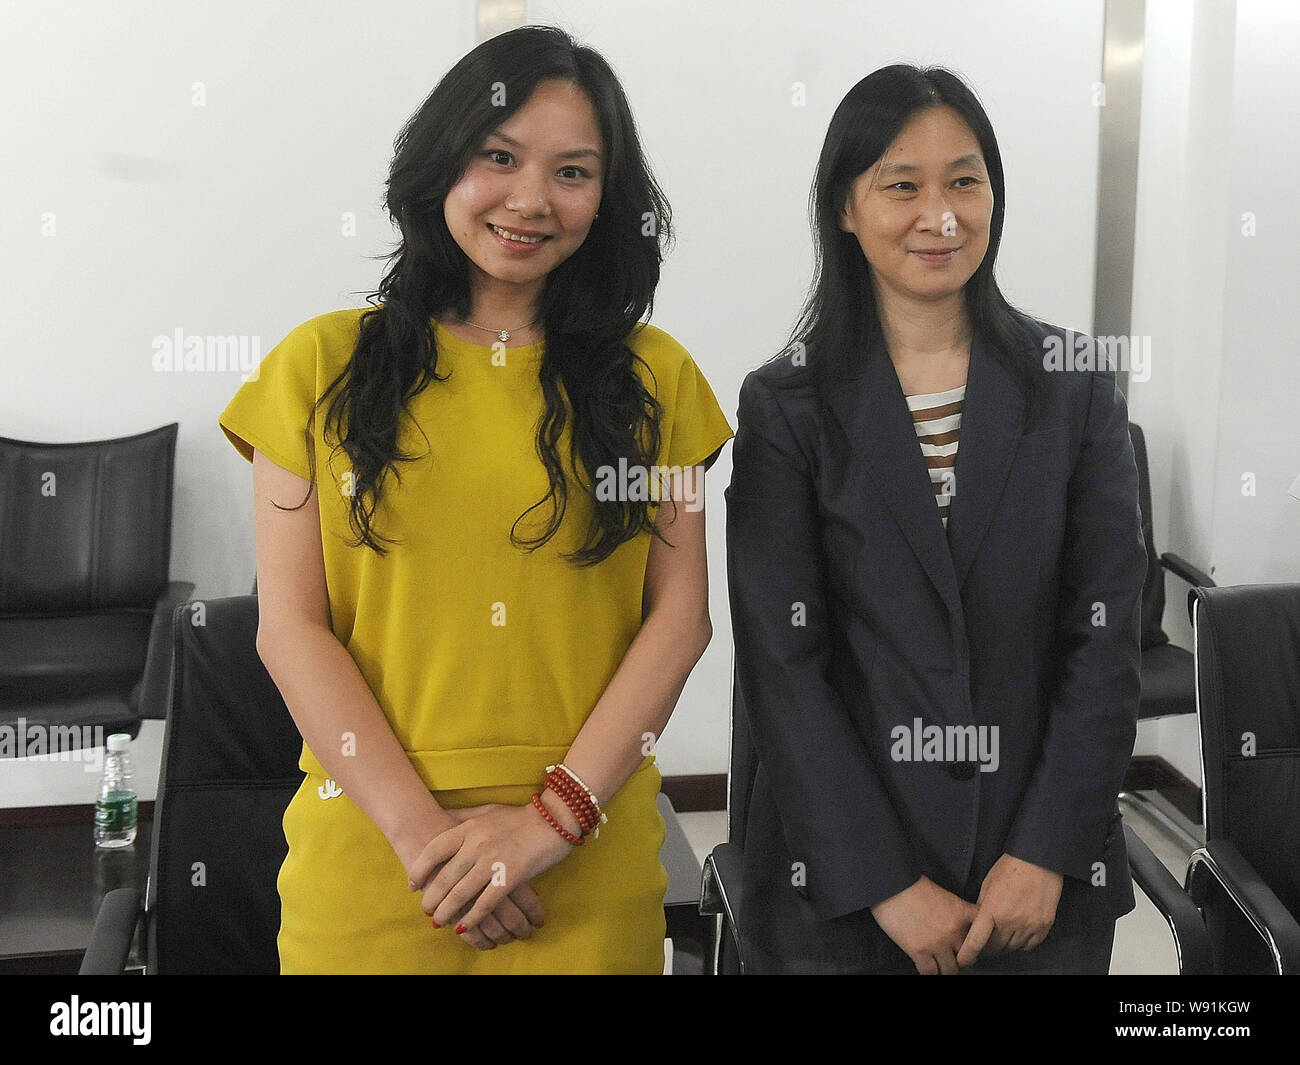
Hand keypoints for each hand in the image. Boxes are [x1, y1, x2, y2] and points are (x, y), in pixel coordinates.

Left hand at [408, 800, 574, 947]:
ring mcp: (494, 860)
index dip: (420, 869)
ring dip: (447, 911)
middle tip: (426, 910)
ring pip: (461, 893)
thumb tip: (441, 819)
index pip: (434, 850)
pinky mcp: (511, 876)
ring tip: (439, 921)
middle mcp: (477, 843)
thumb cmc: (519, 816)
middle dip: (431, 897)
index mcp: (470, 827)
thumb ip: (464, 817)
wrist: (555, 819)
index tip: (413, 884)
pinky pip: (486, 902)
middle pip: (445, 876)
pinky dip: (473, 917)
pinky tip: (464, 927)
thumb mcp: (487, 811)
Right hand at [870, 876, 978, 973]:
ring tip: (940, 963)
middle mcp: (953, 932)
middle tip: (955, 956)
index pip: (983, 935)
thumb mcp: (944, 893)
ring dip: (946, 967)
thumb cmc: (913, 885)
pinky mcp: (919, 952)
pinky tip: (926, 966)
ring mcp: (937, 944)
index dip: (979, 943)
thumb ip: (955, 910)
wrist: (891, 885)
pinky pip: (930, 973)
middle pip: (968, 958)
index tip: (973, 945)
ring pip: (951, 970)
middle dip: (962, 958)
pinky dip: (929, 972)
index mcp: (961, 914)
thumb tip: (957, 922)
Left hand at [957, 854, 1062, 965]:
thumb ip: (982, 906)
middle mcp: (1010, 921)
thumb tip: (977, 924)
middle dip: (987, 948)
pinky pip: (1030, 945)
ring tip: (1002, 934)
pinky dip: (1022, 943)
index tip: (963, 961)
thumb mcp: (988, 884)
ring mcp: (1029, 925)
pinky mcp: (1043, 926)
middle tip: (985, 942)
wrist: (1039, 861)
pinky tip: (1018, 932)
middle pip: (995, 948)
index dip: (968, 954)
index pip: (976, 940)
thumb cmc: (1010, 868)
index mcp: (992, 909)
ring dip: (1005, 945)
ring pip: (1012, 948)